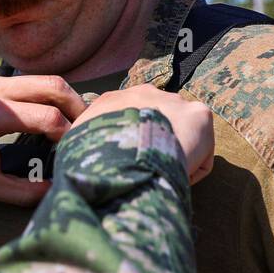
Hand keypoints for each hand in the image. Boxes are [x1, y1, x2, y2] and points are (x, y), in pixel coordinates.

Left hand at [0, 74, 85, 205]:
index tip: (80, 155)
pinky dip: (45, 96)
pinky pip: (26, 82)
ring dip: (63, 99)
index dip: (70, 137)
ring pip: (42, 79)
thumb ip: (24, 192)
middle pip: (54, 85)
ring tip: (77, 127)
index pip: (48, 117)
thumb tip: (61, 193)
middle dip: (79, 108)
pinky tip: (52, 120)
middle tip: (93, 132)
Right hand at [72, 84, 214, 182]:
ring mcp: (174, 101)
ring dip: (173, 157)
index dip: (128, 144)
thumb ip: (80, 143)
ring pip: (179, 138)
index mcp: (113, 99)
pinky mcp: (200, 115)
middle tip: (146, 172)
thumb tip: (74, 160)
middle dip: (154, 146)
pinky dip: (192, 170)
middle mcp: (145, 92)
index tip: (126, 165)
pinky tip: (178, 179)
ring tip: (163, 179)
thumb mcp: (74, 143)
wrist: (121, 148)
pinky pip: (200, 153)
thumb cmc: (92, 151)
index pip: (125, 120)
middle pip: (156, 124)